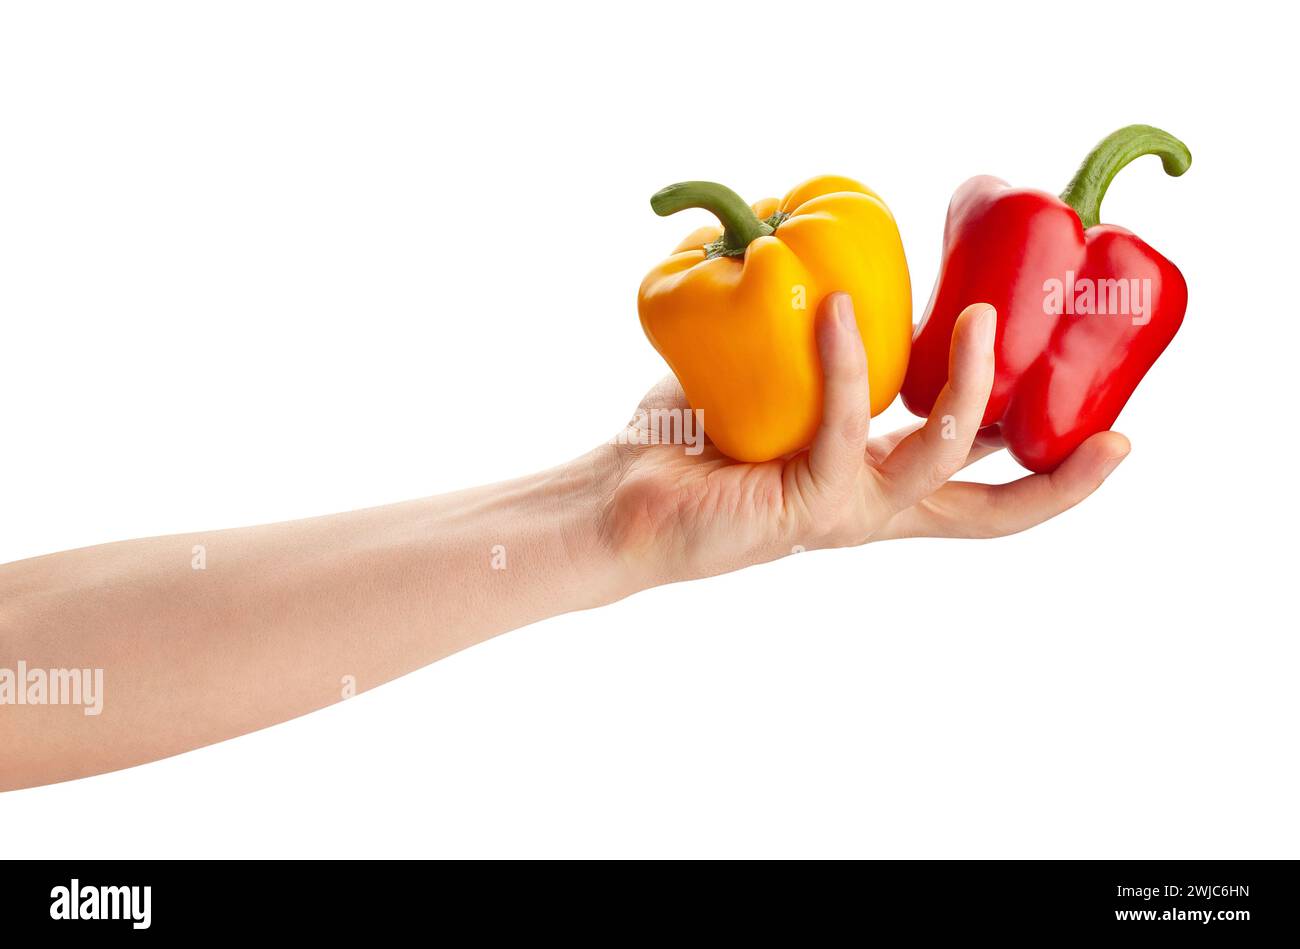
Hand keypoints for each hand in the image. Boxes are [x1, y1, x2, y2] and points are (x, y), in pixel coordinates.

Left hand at [596, 293, 1129, 588]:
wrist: (620, 498)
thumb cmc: (691, 434)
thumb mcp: (777, 380)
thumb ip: (825, 345)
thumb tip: (849, 269)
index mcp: (876, 482)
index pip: (978, 487)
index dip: (1046, 471)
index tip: (1111, 435)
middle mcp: (871, 506)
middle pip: (988, 513)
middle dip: (1058, 480)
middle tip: (1116, 438)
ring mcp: (843, 511)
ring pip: (939, 460)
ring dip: (971, 387)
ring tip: (981, 317)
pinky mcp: (804, 503)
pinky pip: (845, 424)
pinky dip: (848, 362)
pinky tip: (843, 308)